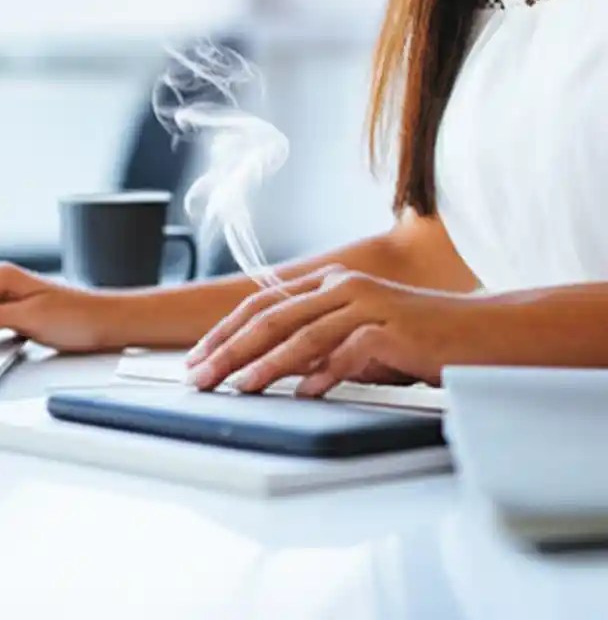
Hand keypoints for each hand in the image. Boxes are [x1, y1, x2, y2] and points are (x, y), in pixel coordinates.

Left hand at [184, 265, 479, 395]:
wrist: (483, 336)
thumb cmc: (417, 342)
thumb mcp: (355, 340)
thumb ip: (315, 347)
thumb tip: (267, 371)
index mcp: (329, 284)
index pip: (262, 305)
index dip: (224, 331)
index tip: (196, 359)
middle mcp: (343, 287)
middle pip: (271, 317)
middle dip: (228, 349)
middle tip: (200, 378)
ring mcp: (369, 305)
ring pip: (302, 333)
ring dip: (265, 364)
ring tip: (237, 388)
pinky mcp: (394, 329)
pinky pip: (350, 351)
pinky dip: (325, 374)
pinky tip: (304, 394)